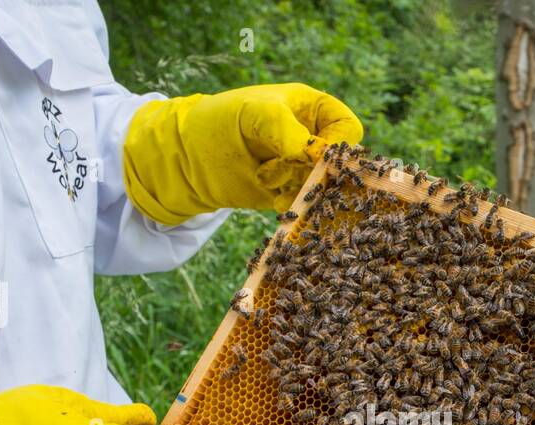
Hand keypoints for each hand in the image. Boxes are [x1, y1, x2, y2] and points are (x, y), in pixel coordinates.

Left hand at [123, 82, 362, 223]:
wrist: (187, 156)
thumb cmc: (219, 121)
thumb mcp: (252, 113)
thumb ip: (285, 129)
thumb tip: (316, 155)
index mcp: (310, 108)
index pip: (347, 127)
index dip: (339, 143)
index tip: (317, 154)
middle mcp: (310, 139)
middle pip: (339, 163)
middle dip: (316, 170)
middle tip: (286, 168)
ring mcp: (300, 169)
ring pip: (324, 187)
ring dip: (300, 187)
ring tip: (266, 176)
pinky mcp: (287, 193)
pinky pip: (305, 205)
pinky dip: (294, 205)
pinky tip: (272, 197)